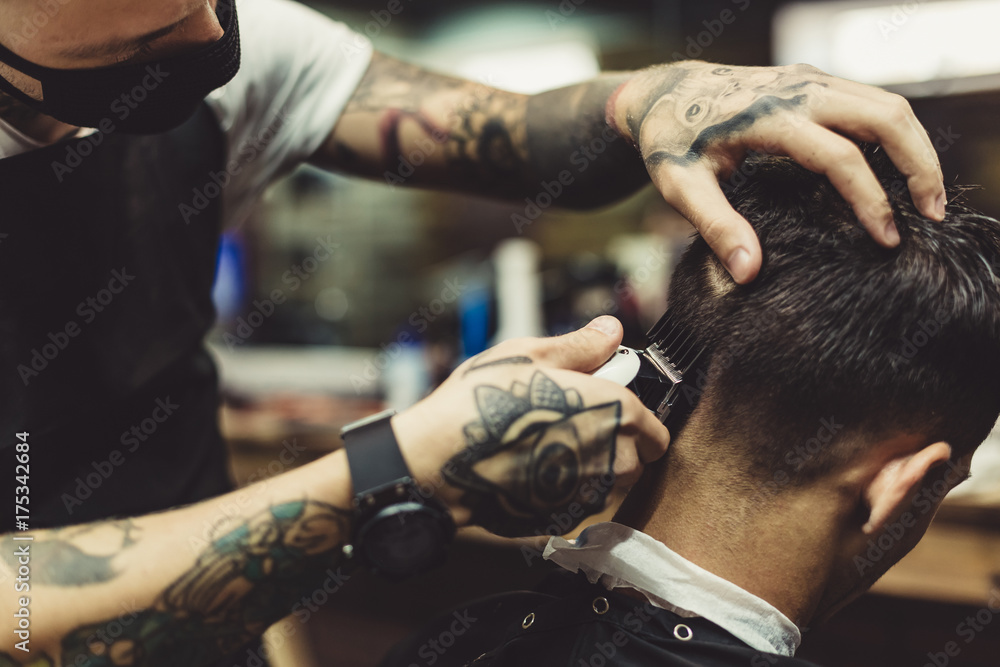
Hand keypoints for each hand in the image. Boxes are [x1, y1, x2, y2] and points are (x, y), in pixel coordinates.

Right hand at [392, 316, 669, 536]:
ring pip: (610, 484)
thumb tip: (612, 330)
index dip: (629, 414)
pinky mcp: (566, 522)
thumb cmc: (481, 403)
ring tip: (544, 447)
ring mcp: (591, 496)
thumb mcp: (529, 355)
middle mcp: (615, 458)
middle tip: (566, 423)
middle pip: (635, 457)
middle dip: (612, 442)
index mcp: (616, 411)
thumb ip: (582, 346)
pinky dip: (565, 492)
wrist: (438, 462)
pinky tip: (530, 472)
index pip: (653, 424)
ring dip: (591, 469)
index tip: (603, 407)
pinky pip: (580, 506)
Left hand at [608, 61, 944, 282]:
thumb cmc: (670, 141)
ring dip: (915, 147)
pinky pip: (871, 102)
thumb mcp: (680, 187)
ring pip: (887, 104)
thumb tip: (749, 273)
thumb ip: (714, 227)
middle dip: (918, 165)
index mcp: (767, 117)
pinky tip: (899, 173)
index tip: (885, 240)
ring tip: (927, 199)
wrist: (665, 92)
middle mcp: (798, 90)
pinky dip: (896, 135)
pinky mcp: (815, 82)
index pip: (839, 156)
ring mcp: (810, 81)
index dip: (869, 199)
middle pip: (884, 117)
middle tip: (932, 216)